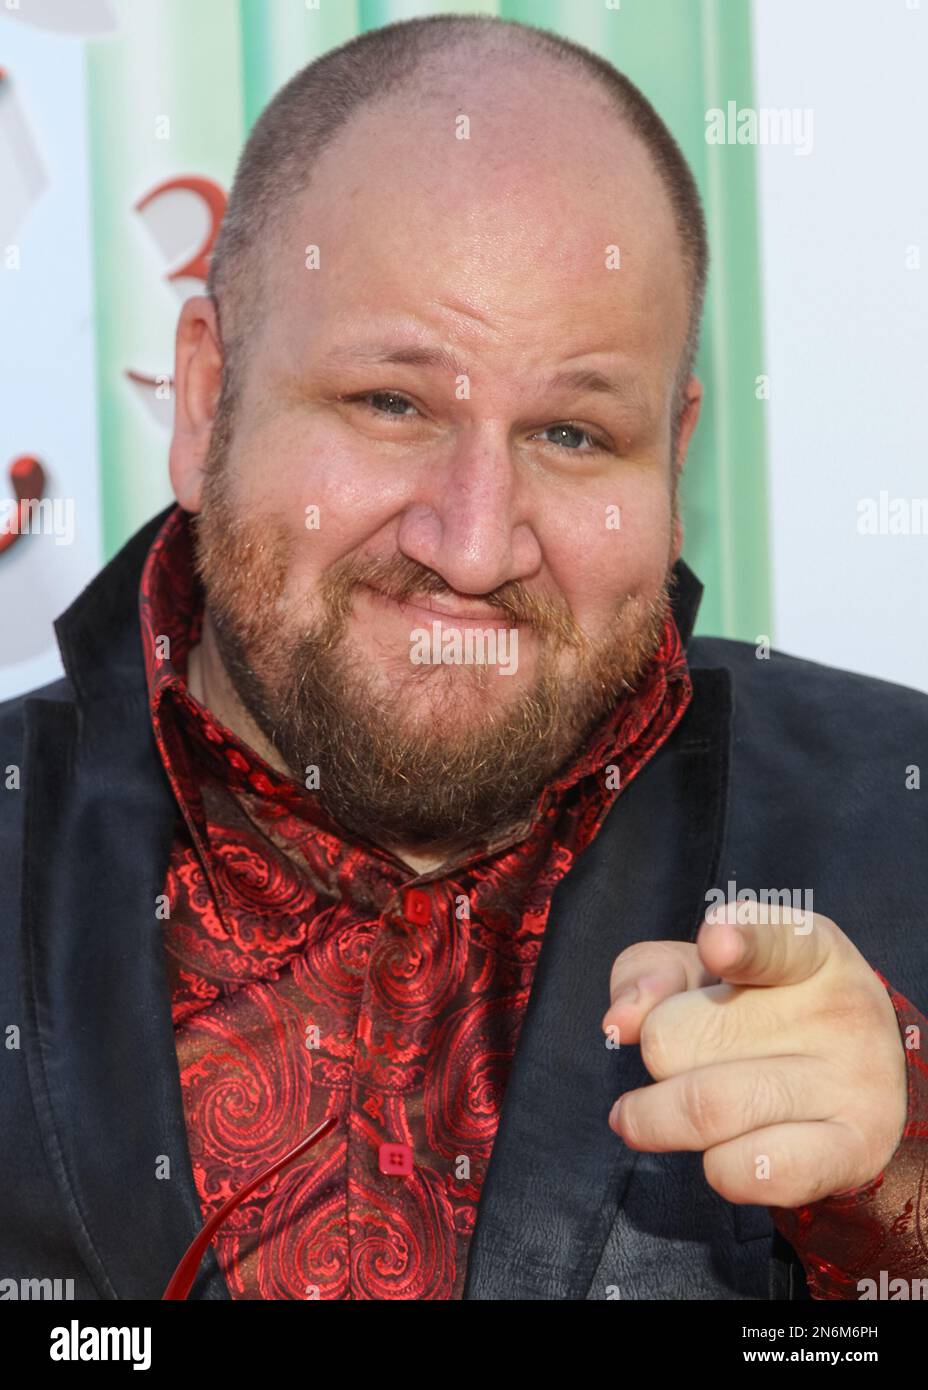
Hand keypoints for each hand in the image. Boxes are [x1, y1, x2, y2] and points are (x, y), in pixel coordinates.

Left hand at [602, 901, 908, 1206]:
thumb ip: (649, 973)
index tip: (716, 944)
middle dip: (659, 1055)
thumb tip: (620, 1022)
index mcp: (809, 948)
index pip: (772, 941)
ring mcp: (856, 1082)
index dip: (740, 942)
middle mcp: (841, 1008)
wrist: (853, 1083)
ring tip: (662, 1114)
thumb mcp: (701, 970)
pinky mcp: (856, 1151)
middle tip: (688, 1057)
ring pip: (705, 1110)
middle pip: (676, 1037)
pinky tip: (726, 1152)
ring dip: (659, 1120)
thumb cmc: (756, 1010)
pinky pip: (748, 1172)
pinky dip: (717, 1169)